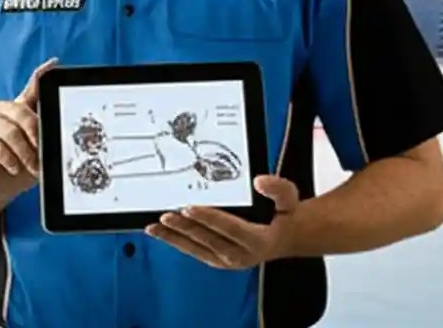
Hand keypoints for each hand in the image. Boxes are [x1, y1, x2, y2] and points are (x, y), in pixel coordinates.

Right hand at [0, 58, 57, 202]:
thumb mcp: (39, 150)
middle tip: (42, 154)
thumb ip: (45, 135)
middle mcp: (0, 110)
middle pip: (21, 112)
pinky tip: (13, 167)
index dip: (41, 75)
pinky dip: (8, 159)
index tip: (54, 64)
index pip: (31, 87)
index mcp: (19, 108)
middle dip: (35, 134)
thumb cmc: (22, 165)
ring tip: (31, 166)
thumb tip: (58, 129)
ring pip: (9, 132)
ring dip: (24, 153)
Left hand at [146, 175, 299, 269]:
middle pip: (208, 239)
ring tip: (153, 227)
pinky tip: (159, 232)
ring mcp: (227, 261)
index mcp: (258, 241)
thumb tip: (260, 181)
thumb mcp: (290, 198)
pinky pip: (193, 251)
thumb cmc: (283, 215)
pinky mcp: (216, 260)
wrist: (283, 237)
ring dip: (173, 238)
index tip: (189, 208)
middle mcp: (241, 255)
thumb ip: (278, 188)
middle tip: (165, 215)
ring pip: (196, 248)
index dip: (209, 218)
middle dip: (185, 227)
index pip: (230, 228)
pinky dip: (175, 242)